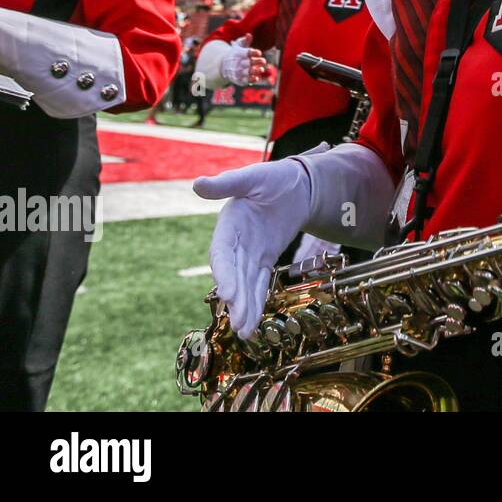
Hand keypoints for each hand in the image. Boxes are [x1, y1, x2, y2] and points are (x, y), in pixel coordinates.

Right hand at [193, 156, 311, 338]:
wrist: (297, 184)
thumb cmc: (272, 177)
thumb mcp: (252, 177)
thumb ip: (227, 183)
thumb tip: (198, 184)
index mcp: (228, 225)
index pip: (222, 253)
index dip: (224, 273)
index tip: (229, 293)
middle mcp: (235, 243)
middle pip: (234, 274)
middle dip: (236, 298)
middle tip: (239, 322)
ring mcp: (249, 253)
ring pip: (246, 284)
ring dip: (245, 306)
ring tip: (245, 331)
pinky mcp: (263, 259)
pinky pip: (259, 282)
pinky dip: (257, 300)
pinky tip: (254, 321)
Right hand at [220, 34, 267, 85]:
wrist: (223, 66)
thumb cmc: (235, 54)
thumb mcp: (238, 46)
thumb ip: (245, 41)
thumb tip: (249, 35)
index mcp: (238, 54)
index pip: (245, 53)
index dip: (252, 52)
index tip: (259, 52)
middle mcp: (238, 63)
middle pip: (247, 63)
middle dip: (255, 62)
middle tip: (264, 61)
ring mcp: (238, 72)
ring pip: (247, 72)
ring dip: (254, 71)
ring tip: (261, 69)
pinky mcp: (239, 80)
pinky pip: (245, 81)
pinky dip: (250, 80)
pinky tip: (257, 78)